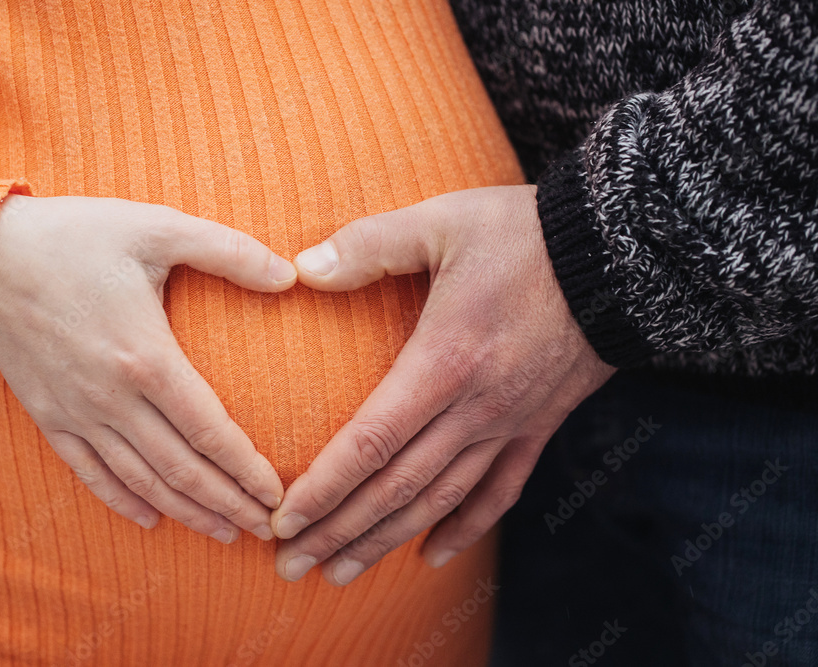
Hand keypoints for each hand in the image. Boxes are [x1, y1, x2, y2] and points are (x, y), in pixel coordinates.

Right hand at [0, 195, 295, 542]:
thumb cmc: (76, 235)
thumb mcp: (158, 226)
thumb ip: (229, 251)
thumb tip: (289, 276)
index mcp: (146, 356)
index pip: (210, 430)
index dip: (247, 468)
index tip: (277, 493)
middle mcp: (112, 397)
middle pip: (181, 468)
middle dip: (228, 503)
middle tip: (265, 528)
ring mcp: (76, 412)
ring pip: (140, 480)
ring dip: (186, 512)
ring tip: (223, 533)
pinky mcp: (47, 414)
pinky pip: (88, 472)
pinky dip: (122, 500)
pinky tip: (150, 520)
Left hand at [270, 185, 614, 583]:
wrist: (621, 255)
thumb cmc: (525, 233)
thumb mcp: (442, 222)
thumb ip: (368, 245)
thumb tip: (302, 270)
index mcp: (445, 361)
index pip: (370, 442)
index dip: (323, 488)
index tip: (282, 521)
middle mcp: (476, 408)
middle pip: (395, 488)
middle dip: (338, 532)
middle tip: (290, 567)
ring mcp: (510, 424)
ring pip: (439, 502)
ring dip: (386, 542)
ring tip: (339, 573)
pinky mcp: (539, 428)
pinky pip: (499, 492)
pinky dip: (465, 529)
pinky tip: (432, 557)